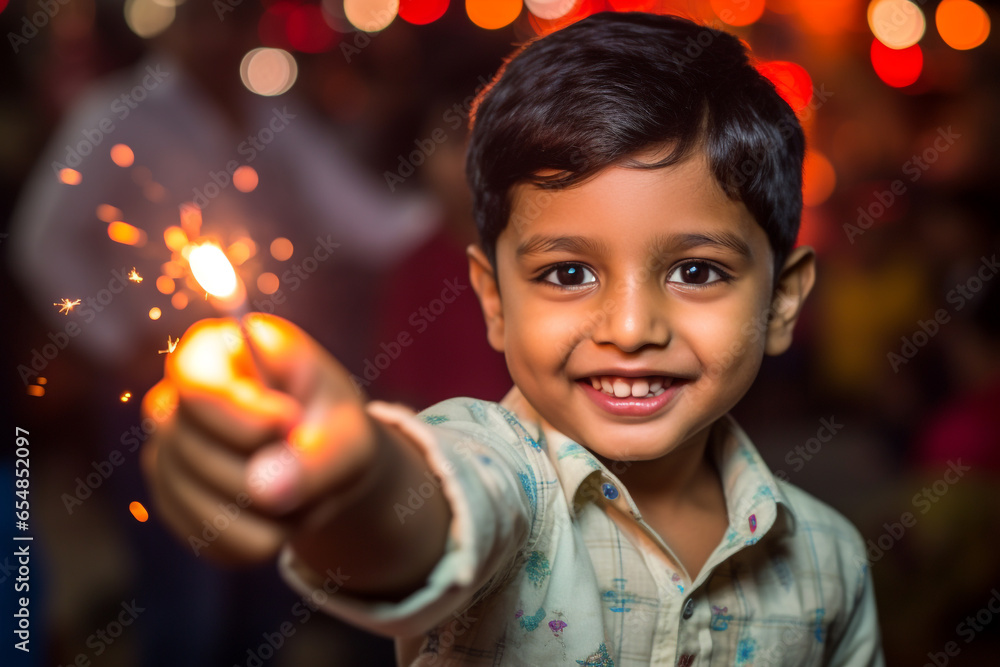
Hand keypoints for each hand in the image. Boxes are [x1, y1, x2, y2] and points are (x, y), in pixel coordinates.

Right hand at [141, 313, 377, 564]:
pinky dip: (259, 536)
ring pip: (202, 505)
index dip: (240, 414)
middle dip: (267, 471)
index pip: (194, 384)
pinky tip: (278, 513)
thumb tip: (264, 490)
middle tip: (312, 461)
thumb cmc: (335, 428)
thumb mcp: (349, 433)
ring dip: (271, 513)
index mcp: (214, 352)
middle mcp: (172, 400)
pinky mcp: (171, 503)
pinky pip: (211, 539)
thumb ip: (318, 456)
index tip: (289, 422)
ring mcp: (164, 454)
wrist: (325, 462)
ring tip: (299, 488)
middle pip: (195, 451)